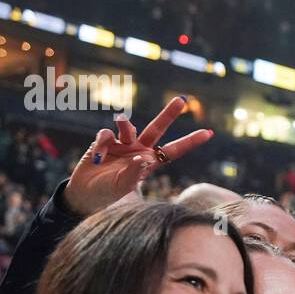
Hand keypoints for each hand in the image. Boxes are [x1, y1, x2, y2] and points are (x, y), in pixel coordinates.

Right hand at [62, 97, 211, 215]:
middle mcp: (138, 150)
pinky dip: (101, 143)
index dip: (190, 142)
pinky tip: (97, 156)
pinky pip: (105, 134)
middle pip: (156, 129)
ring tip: (120, 121)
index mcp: (149, 162)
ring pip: (128, 126)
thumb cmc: (108, 192)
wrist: (85, 193)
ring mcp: (122, 144)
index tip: (209, 133)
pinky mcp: (104, 141)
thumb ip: (133, 174)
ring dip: (125, 123)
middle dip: (168, 114)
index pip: (173, 151)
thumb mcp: (123, 187)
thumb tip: (142, 159)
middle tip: (182, 100)